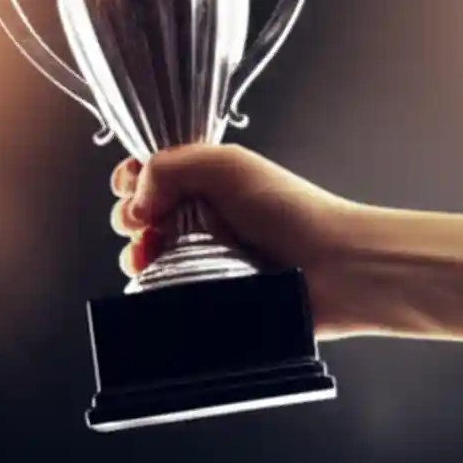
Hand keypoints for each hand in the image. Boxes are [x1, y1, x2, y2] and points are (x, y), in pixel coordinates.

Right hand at [109, 144, 371, 338]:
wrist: (333, 269)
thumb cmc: (291, 212)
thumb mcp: (227, 167)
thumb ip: (170, 167)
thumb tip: (136, 199)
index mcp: (208, 181)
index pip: (151, 173)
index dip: (132, 179)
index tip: (131, 189)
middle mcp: (203, 217)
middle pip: (141, 214)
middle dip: (129, 217)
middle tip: (141, 223)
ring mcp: (204, 257)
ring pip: (146, 254)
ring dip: (135, 251)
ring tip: (146, 254)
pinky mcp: (207, 295)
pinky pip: (165, 291)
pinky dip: (151, 284)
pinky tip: (155, 278)